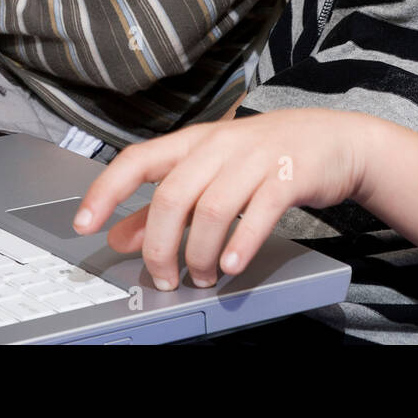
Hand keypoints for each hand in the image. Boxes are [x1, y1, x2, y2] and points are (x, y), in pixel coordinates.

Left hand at [72, 108, 371, 290]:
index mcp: (194, 142)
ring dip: (198, 253)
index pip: (137, 160)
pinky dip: (240, 245)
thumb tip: (117, 235)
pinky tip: (230, 266)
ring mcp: (255, 159)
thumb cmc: (264, 156)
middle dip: (159, 245)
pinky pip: (258, 213)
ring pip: (212, 209)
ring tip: (199, 277)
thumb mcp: (208, 172)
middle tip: (162, 277)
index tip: (84, 224)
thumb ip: (161, 204)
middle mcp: (220, 146)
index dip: (106, 191)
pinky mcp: (288, 176)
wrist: (333, 140)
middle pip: (172, 194)